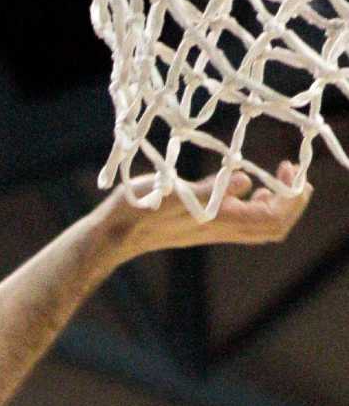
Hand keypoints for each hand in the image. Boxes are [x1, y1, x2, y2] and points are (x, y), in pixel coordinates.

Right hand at [104, 159, 310, 253]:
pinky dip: (259, 202)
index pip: (272, 220)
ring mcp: (214, 228)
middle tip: (291, 170)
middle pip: (274, 227)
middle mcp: (221, 229)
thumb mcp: (171, 194)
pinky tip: (250, 186)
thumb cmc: (136, 213)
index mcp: (218, 222)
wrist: (113, 236)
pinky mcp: (206, 224)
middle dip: (292, 200)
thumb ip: (209, 190)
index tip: (288, 168)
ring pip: (262, 225)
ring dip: (278, 201)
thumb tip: (246, 182)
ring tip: (277, 175)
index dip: (291, 198)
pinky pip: (246, 220)